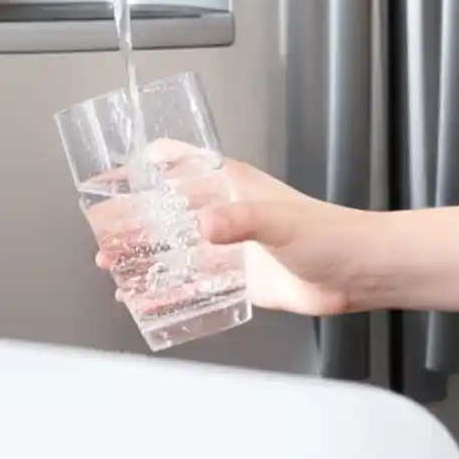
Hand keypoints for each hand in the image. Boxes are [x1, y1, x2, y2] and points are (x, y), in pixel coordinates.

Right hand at [88, 140, 377, 316]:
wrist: (358, 272)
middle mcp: (223, 210)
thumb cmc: (330, 233)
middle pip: (164, 208)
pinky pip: (191, 282)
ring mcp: (228, 244)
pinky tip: (143, 299)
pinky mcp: (237, 277)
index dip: (139, 163)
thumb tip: (205, 226)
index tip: (108, 174)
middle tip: (100, 231)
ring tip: (111, 265)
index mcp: (229, 183)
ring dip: (141, 254)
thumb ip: (240, 221)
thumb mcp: (278, 220)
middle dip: (130, 218)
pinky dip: (165, 289)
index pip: (175, 160)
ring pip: (172, 246)